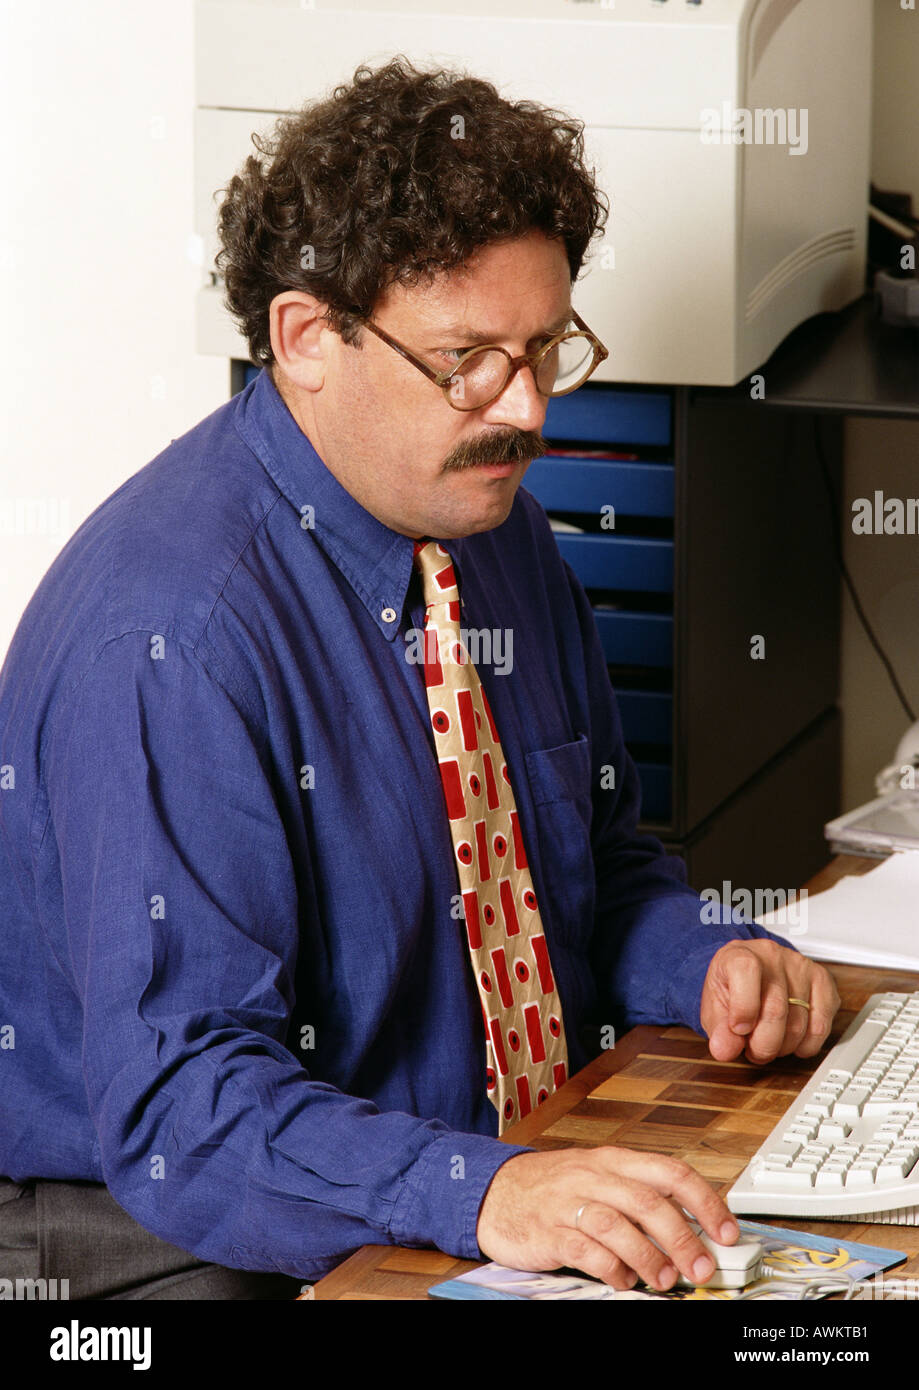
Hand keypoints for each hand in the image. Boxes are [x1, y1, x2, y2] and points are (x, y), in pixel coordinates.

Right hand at [475, 1146, 738, 1290]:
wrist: (493, 1190)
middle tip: (702, 1268)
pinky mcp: (548, 1231)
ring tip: (665, 1279)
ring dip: (649, 1257)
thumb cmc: (552, 1187)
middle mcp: (594, 1176)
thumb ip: (637, 1197)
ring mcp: (569, 1202)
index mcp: (614, 1160)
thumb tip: (691, 1227)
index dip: (705, 1201)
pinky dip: (610, 1270)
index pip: (670, 1171)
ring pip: (618, 1225)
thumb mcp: (597, 1178)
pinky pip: (586, 1251)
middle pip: (649, 1202)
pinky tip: (622, 1280)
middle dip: (683, 1238)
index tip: (727, 1230)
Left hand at [701, 938, 839, 1064]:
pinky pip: (821, 1026)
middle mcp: (772, 956)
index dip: (743, 1008)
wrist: (750, 972)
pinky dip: (806, 1045)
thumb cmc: (732, 988)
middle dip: (763, 1044)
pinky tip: (791, 1041)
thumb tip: (725, 1050)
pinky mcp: (822, 981)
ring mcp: (800, 966)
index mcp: (738, 955)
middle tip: (754, 1051)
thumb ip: (718, 1029)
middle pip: (776, 1009)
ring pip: (799, 1023)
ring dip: (783, 1047)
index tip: (739, 1030)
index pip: (745, 971)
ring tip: (769, 1043)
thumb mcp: (714, 1007)